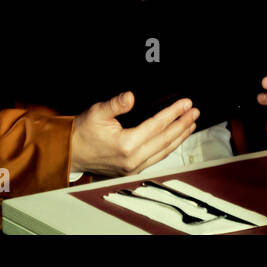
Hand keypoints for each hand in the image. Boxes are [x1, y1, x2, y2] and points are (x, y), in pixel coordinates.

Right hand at [69, 92, 198, 178]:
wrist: (71, 152)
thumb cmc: (82, 132)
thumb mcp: (97, 112)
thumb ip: (116, 104)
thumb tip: (130, 97)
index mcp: (126, 145)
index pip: (157, 126)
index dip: (173, 113)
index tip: (185, 104)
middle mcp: (133, 160)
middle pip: (165, 140)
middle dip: (182, 124)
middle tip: (195, 112)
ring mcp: (134, 168)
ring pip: (164, 151)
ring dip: (180, 137)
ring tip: (191, 124)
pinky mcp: (132, 170)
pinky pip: (157, 158)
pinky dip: (169, 147)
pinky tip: (175, 139)